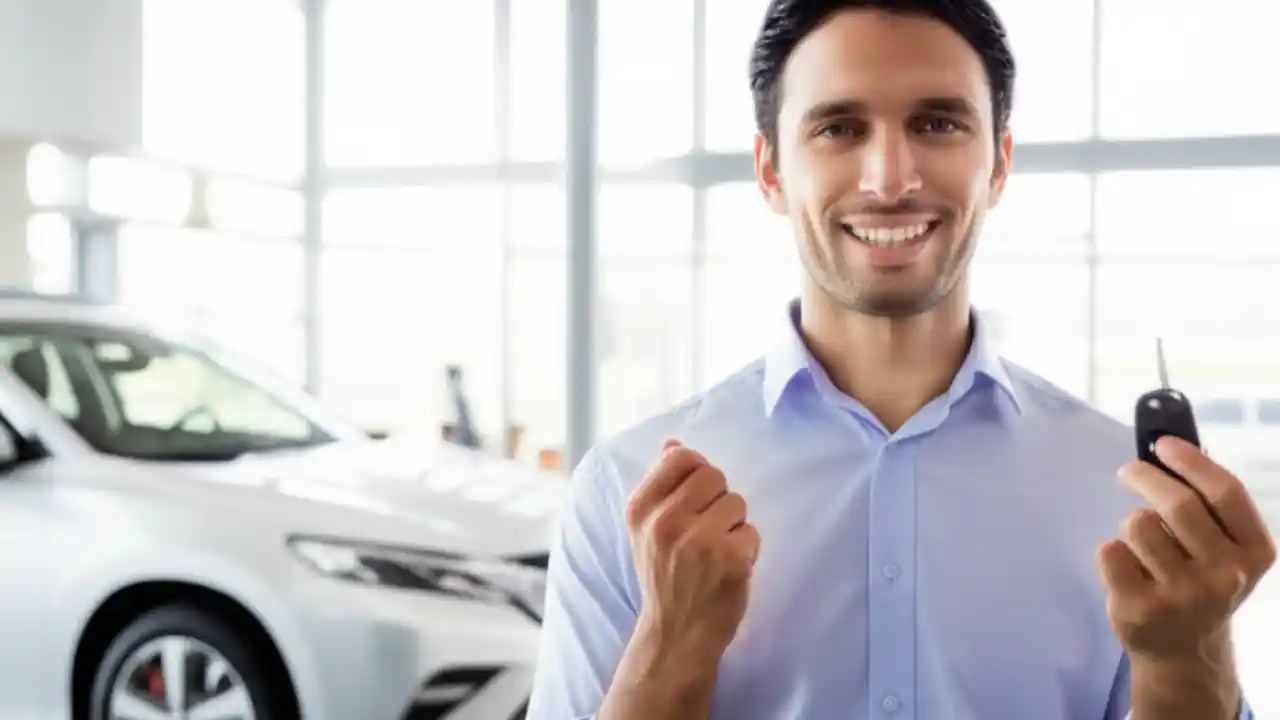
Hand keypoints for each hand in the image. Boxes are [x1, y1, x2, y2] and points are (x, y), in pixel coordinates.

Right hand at [623, 439, 760, 661]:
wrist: (676, 633)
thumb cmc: (665, 575)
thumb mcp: (648, 529)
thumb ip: (660, 484)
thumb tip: (672, 443)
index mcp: (641, 509)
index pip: (682, 458)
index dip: (697, 474)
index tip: (695, 501)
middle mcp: (665, 521)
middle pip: (714, 475)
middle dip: (718, 499)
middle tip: (706, 531)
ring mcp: (698, 541)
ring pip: (737, 502)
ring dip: (734, 525)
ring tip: (716, 552)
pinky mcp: (730, 559)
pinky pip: (752, 532)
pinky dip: (747, 549)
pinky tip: (728, 569)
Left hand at [1097, 435, 1276, 716]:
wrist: (1184, 650)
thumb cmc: (1200, 581)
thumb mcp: (1223, 547)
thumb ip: (1210, 504)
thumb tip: (1179, 443)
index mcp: (1253, 551)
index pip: (1226, 492)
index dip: (1191, 460)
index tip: (1164, 444)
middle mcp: (1225, 575)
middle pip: (1178, 503)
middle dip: (1145, 477)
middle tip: (1128, 473)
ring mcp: (1184, 596)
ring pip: (1138, 524)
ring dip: (1131, 523)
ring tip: (1140, 543)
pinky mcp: (1141, 609)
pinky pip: (1110, 552)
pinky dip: (1112, 552)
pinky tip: (1128, 571)